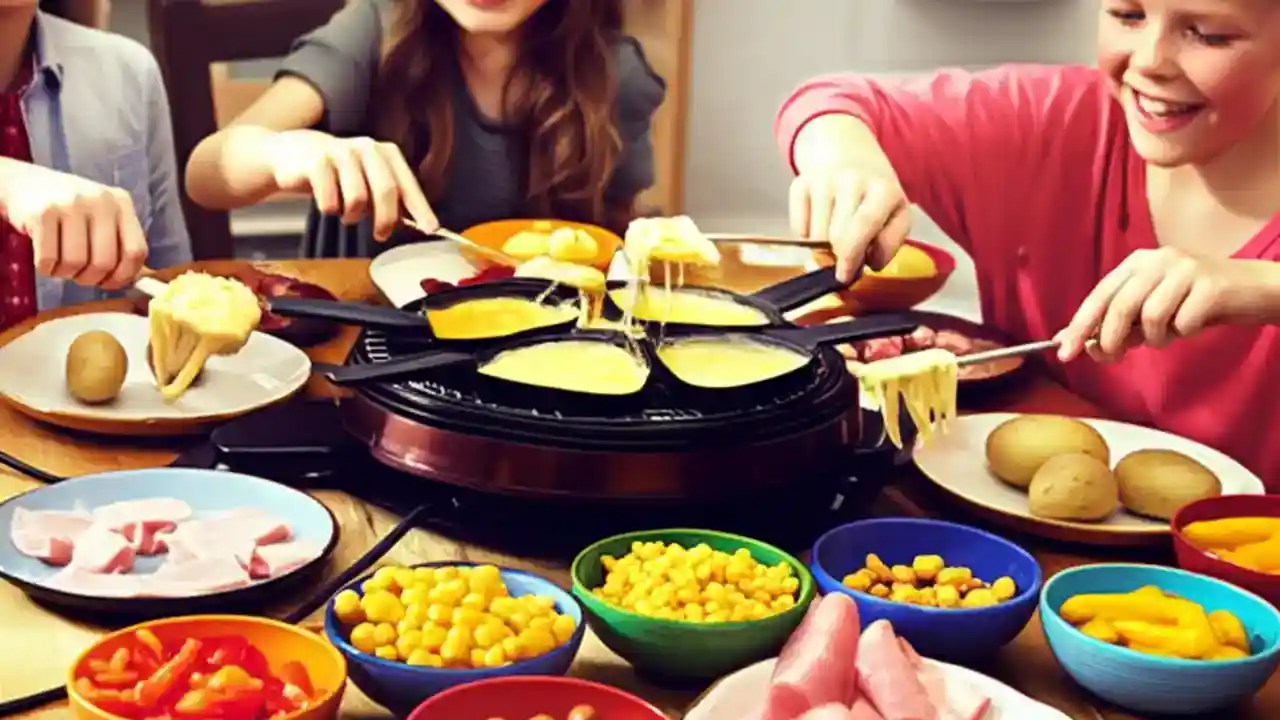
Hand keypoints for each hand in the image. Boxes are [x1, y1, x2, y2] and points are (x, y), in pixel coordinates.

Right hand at [0, 163, 146, 289]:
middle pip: (105, 262)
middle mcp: (101, 200)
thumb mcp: (102, 217)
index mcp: (122, 203)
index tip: (109, 283)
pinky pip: (49, 259)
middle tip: (79, 274)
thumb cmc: (69, 209)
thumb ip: (121, 244)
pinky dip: (47, 269)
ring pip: (77, 263)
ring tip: (61, 263)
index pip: (136, 252)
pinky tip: (46, 259)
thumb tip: (143, 281)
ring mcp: (71, 204)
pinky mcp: (43, 212)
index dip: (124, 276)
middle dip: (91, 278)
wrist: (24, 183)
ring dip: (66, 274)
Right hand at [268, 130, 437, 240]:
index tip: (430, 229)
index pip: (408, 184)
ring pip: (358, 198)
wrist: (290, 155)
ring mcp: (341, 151)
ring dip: (352, 215)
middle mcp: (367, 148)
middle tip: (381, 235)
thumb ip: (391, 199)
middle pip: (386, 190)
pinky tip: (327, 204)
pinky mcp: (317, 160)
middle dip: (386, 219)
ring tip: (346, 213)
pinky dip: (330, 210)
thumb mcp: (367, 182)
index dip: (420, 208)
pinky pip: (331, 201)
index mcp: (386, 154)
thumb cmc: (337, 174)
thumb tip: (418, 224)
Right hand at [788, 167, 910, 282]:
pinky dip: (807, 235)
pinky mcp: (801, 182)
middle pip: (836, 235)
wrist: (851, 156)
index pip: (864, 225)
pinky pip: (798, 228)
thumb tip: (858, 266)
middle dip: (838, 255)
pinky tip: (821, 223)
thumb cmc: (877, 196)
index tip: (844, 276)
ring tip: (836, 236)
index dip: (852, 256)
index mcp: (883, 189)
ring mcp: (823, 179)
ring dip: (823, 246)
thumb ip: (886, 244)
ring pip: (815, 235)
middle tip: (844, 256)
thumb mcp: (897, 217)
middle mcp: (851, 179)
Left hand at [1055, 247, 1247, 362]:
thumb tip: (1076, 343)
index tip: (1065, 353)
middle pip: (1120, 306)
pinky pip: (1184, 323)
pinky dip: (1184, 334)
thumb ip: (1117, 324)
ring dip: (1156, 338)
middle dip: (1111, 339)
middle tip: (1115, 357)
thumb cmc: (1192, 302)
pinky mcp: (1211, 285)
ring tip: (1168, 336)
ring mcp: (1186, 269)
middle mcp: (1157, 259)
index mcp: (1136, 263)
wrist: (1251, 289)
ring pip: (1151, 317)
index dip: (1079, 326)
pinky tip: (1193, 326)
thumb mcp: (1150, 310)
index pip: (1099, 296)